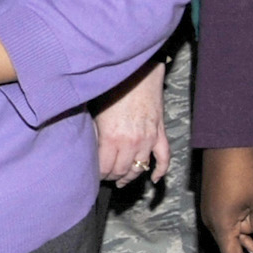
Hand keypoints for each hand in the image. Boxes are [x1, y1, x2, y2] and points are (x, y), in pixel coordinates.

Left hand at [94, 59, 169, 187]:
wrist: (138, 72)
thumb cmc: (112, 88)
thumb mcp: (95, 111)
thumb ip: (94, 134)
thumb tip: (88, 150)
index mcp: (112, 138)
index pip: (105, 168)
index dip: (98, 174)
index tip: (93, 174)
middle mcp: (132, 143)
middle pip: (122, 171)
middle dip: (112, 176)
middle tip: (105, 177)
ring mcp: (148, 139)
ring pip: (140, 168)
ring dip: (130, 176)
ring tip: (122, 180)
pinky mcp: (160, 133)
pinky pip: (164, 158)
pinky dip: (160, 171)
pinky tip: (154, 179)